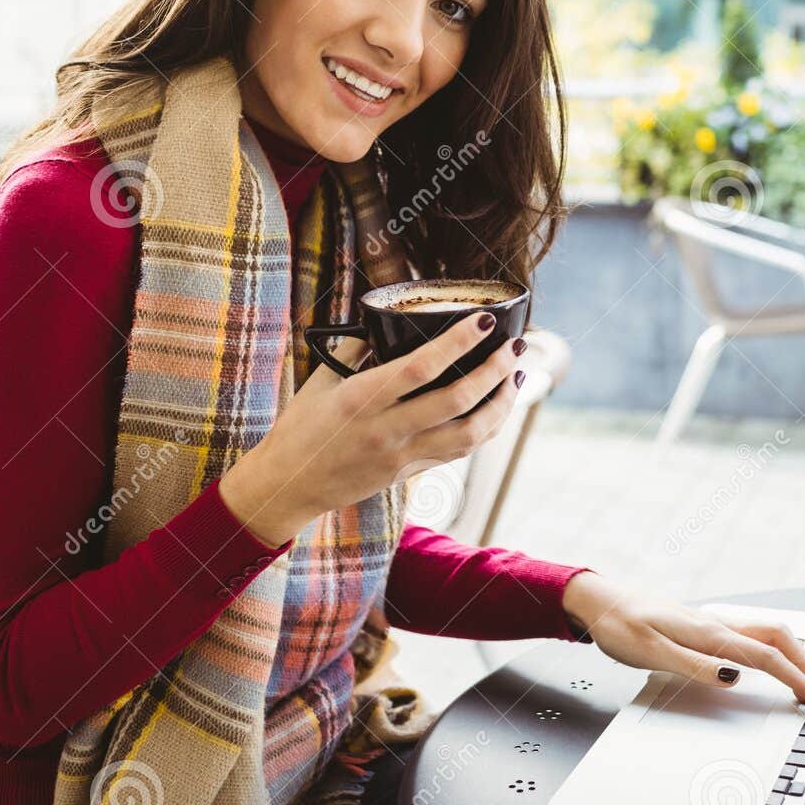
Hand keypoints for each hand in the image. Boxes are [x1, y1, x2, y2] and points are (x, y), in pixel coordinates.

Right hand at [218, 311, 524, 546]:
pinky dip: (485, 428)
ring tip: (515, 377)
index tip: (485, 320)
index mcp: (361, 399)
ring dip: (500, 404)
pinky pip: (459, 450)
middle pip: (456, 400)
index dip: (459, 342)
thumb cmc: (302, 427)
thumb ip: (357, 348)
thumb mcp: (322, 381)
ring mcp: (402, 455)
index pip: (421, 367)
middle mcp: (386, 428)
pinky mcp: (410, 472)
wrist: (289, 485)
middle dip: (494, 371)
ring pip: (469, 433)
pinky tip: (496, 407)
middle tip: (515, 347)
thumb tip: (388, 319)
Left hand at [560, 572, 804, 704]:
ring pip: (764, 632)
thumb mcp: (651, 652)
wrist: (599, 602)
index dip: (794, 677)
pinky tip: (766, 660)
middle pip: (776, 636)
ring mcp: (710, 623)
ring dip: (790, 652)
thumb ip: (693, 666)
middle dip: (803, 662)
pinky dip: (770, 648)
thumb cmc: (621, 625)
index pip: (764, 656)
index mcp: (707, 632)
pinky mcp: (701, 626)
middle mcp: (715, 624)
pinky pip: (748, 634)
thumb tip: (735, 678)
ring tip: (802, 676)